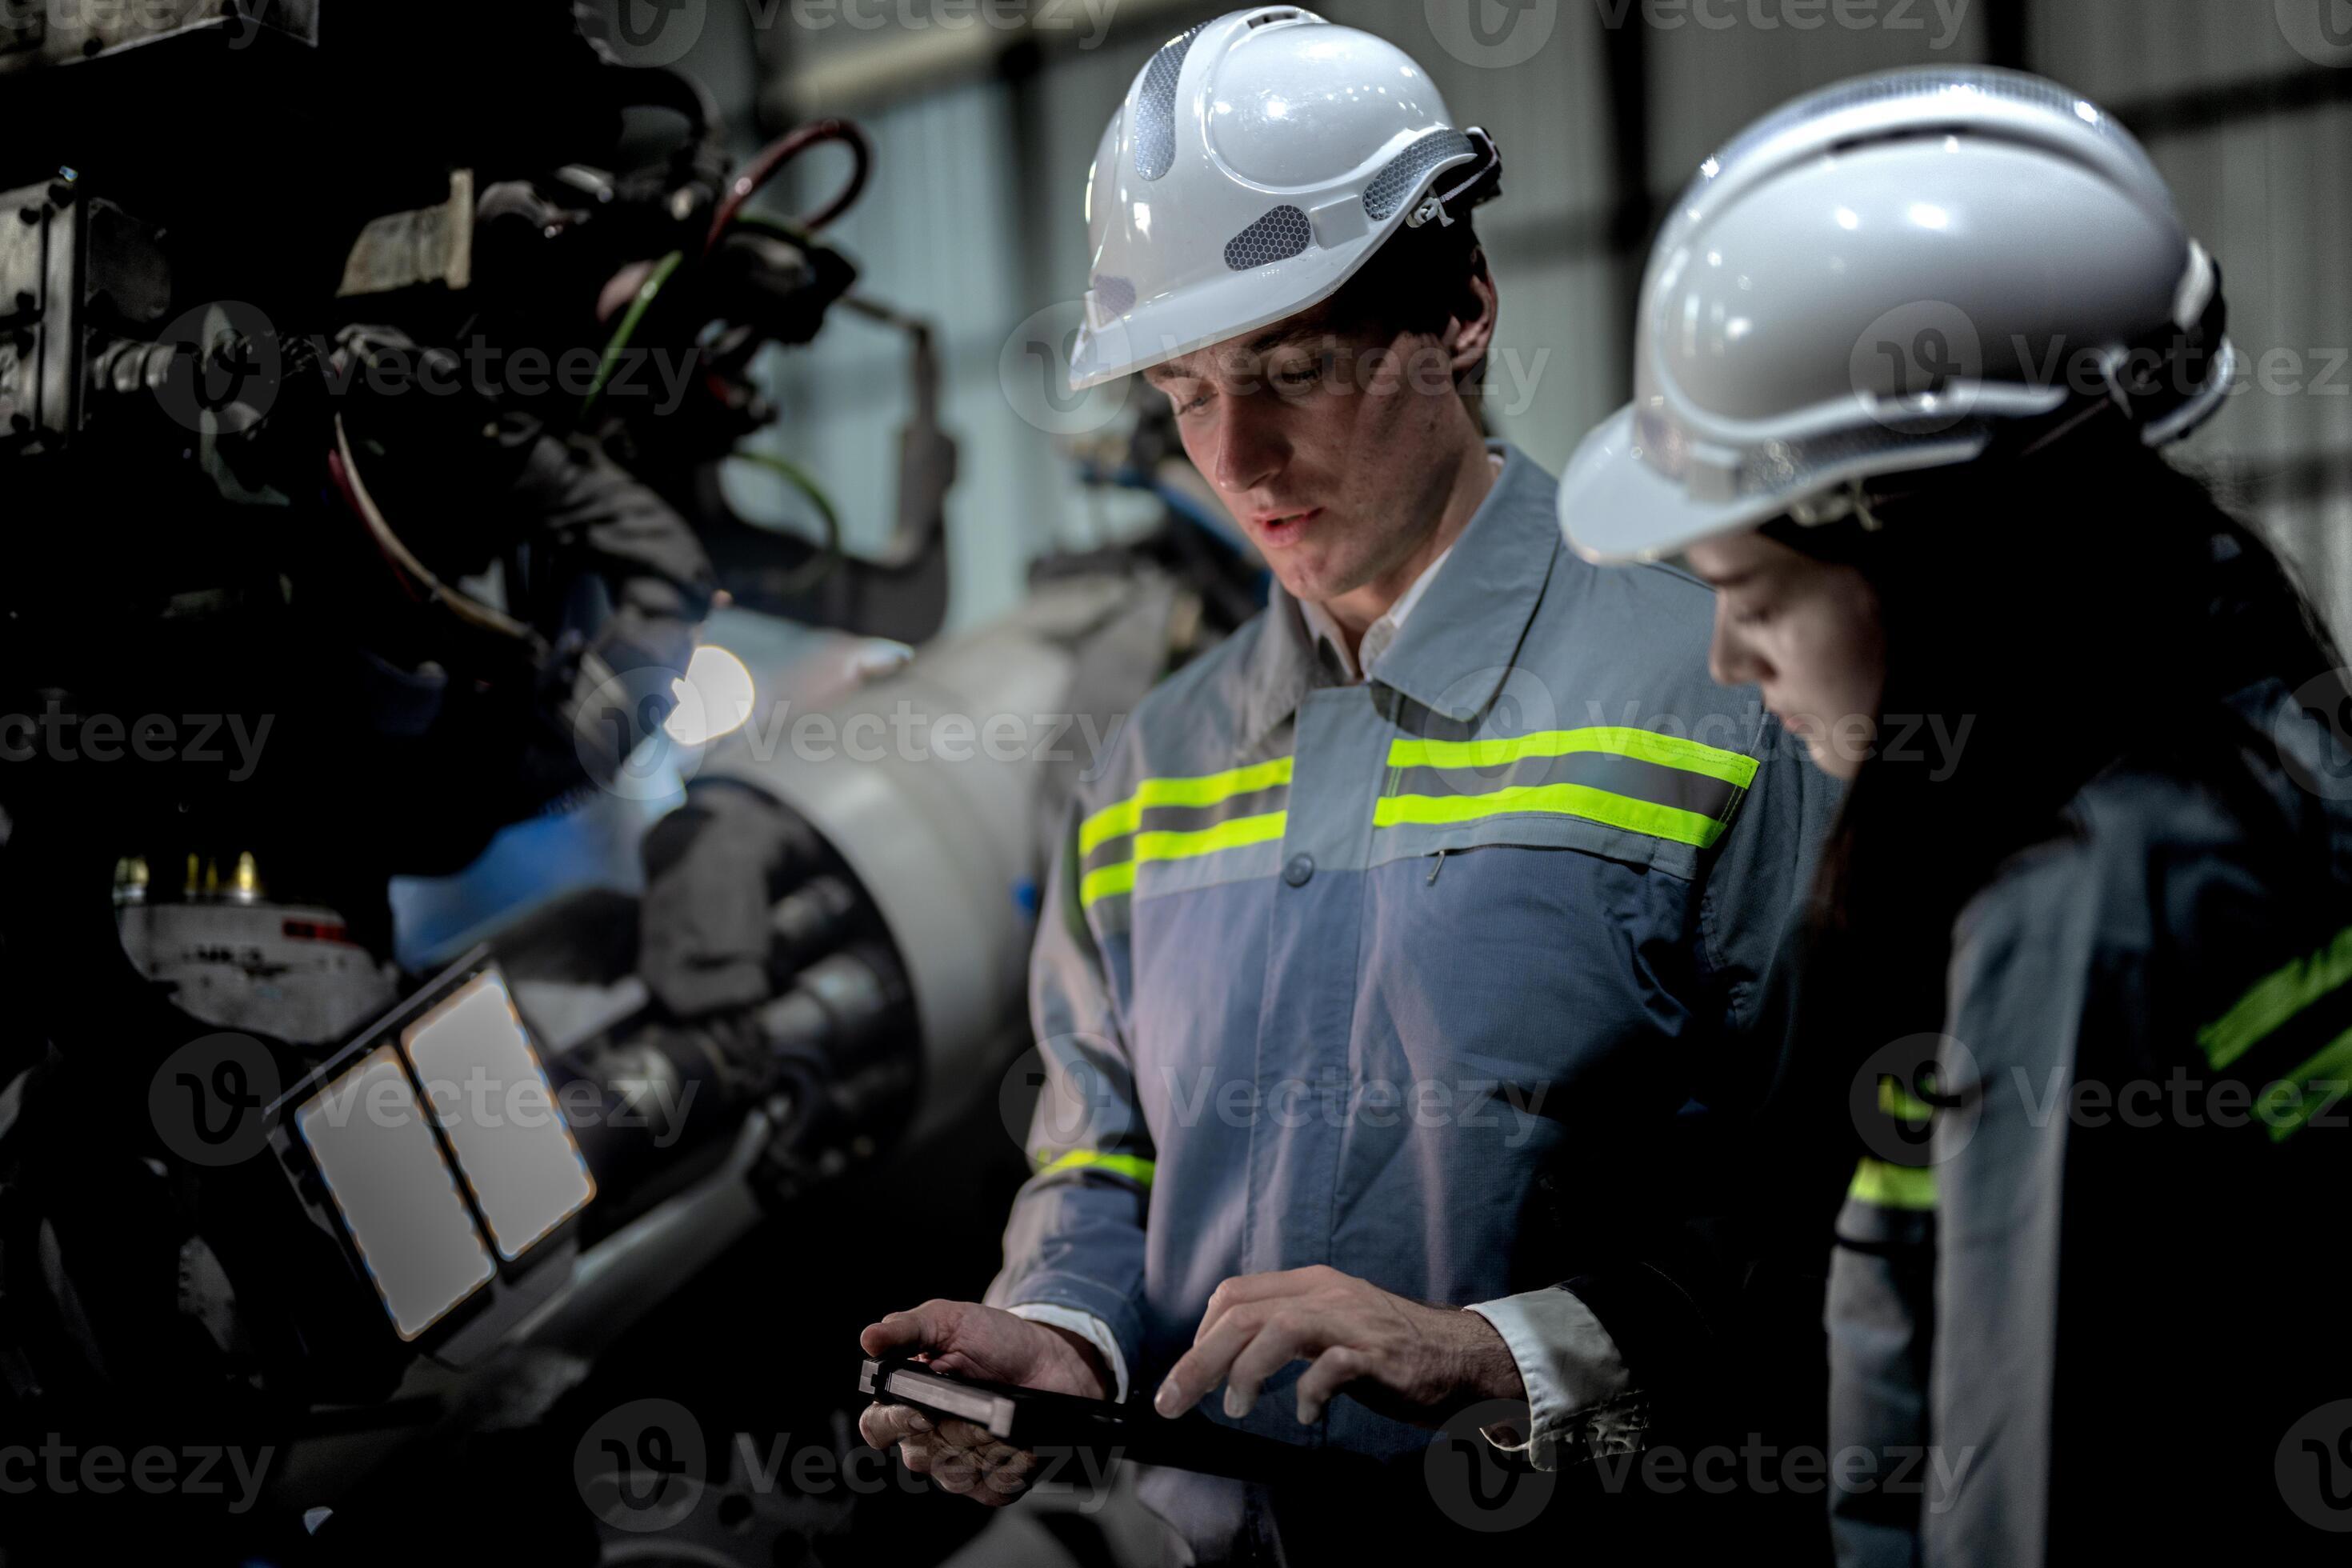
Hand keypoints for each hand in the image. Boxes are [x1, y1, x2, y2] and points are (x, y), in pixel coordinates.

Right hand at [856, 1300, 1109, 1507]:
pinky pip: (990, 1491)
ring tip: (1005, 1424)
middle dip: (955, 1433)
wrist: (1048, 1358)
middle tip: (981, 1413)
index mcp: (907, 1401)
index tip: (923, 1414)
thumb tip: (869, 1339)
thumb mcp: (947, 1320)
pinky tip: (1021, 1448)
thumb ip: (906, 1328)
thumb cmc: (994, 1339)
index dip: (894, 1425)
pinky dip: (1008, 1470)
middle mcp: (928, 1438)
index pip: (877, 1427)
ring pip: (956, 1476)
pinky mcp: (992, 1480)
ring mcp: (959, 1463)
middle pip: (920, 1457)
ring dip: (984, 1449)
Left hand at [1154, 1266, 1523, 1428]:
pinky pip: (1332, 1367)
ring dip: (1245, 1371)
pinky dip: (1309, 1393)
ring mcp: (1352, 1322)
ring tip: (1236, 1406)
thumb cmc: (1389, 1347)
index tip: (1192, 1373)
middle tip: (1174, 1402)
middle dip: (1197, 1360)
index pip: (1233, 1293)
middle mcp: (1326, 1294)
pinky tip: (1306, 1416)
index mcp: (1310, 1284)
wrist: (1461, 1355)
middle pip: (1241, 1314)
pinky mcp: (1378, 1355)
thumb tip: (1228, 1349)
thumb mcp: (1330, 1324)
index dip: (1202, 1334)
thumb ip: (1286, 1326)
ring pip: (1278, 1328)